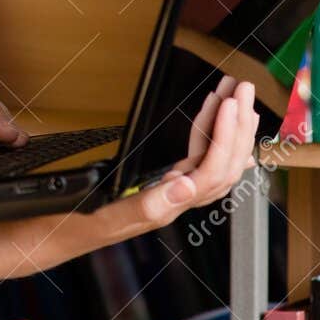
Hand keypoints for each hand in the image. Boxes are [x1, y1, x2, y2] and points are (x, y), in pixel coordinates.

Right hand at [85, 77, 259, 244]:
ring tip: (235, 91)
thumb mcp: (113, 215)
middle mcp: (184, 197)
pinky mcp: (174, 181)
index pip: (213, 169)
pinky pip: (206, 157)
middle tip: (241, 87)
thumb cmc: (90, 224)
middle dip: (238, 122)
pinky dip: (217, 134)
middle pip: (226, 161)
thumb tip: (185, 185)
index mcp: (173, 204)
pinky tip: (227, 125)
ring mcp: (182, 190)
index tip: (227, 103)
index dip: (224, 134)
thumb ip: (149, 205)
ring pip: (220, 157)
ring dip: (231, 124)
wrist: (78, 232)